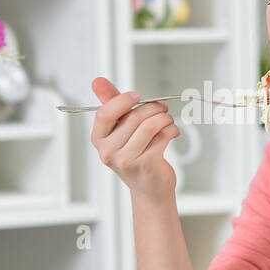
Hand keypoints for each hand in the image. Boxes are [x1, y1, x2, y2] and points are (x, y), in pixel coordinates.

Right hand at [89, 76, 179, 200]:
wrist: (149, 188)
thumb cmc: (134, 153)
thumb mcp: (119, 128)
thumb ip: (110, 103)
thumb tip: (97, 81)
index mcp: (98, 139)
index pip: (104, 114)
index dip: (122, 101)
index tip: (136, 96)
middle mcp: (108, 152)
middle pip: (133, 117)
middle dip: (153, 108)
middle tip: (162, 109)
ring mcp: (127, 160)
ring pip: (150, 125)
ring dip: (164, 118)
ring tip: (168, 120)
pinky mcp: (147, 165)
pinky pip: (163, 136)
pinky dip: (172, 129)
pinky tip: (172, 132)